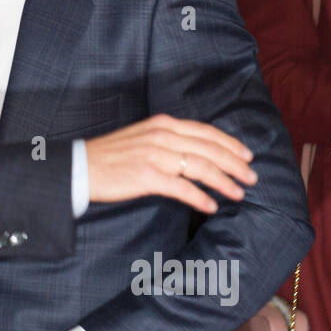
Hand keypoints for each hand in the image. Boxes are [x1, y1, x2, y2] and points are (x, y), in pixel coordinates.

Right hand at [83, 114, 255, 213]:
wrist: (78, 167)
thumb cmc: (109, 156)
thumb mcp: (142, 137)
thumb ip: (167, 141)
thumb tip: (195, 155)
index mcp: (162, 124)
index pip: (206, 131)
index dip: (230, 144)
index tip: (247, 155)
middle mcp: (162, 136)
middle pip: (209, 149)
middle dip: (235, 164)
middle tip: (252, 178)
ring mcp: (154, 155)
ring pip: (201, 167)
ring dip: (224, 182)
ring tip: (238, 193)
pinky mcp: (146, 176)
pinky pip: (182, 188)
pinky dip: (200, 198)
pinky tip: (211, 207)